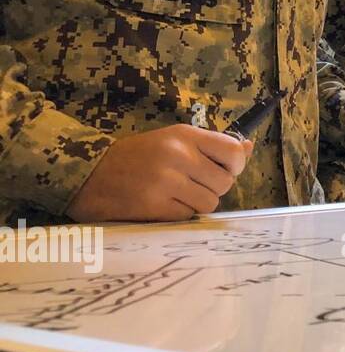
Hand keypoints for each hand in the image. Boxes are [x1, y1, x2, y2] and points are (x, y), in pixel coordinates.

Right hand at [66, 124, 252, 222]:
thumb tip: (249, 147)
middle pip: (224, 183)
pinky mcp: (154, 206)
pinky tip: (162, 204)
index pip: (234, 152)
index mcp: (185, 135)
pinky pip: (188, 216)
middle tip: (191, 184)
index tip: (223, 170)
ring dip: (197, 203)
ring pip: (209, 203)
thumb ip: (211, 145)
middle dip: (213, 188)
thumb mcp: (174, 140)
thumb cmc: (137, 156)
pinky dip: (179, 214)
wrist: (88, 174)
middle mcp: (178, 156)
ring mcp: (165, 182)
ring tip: (176, 194)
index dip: (235, 166)